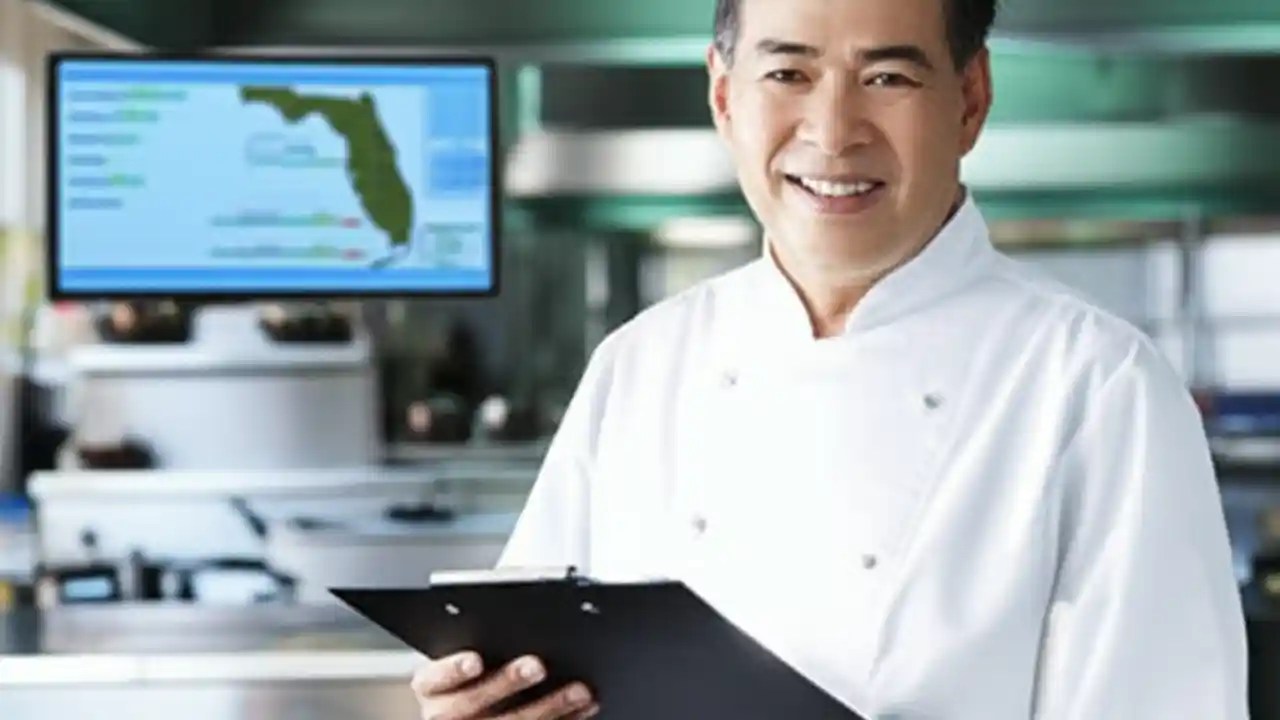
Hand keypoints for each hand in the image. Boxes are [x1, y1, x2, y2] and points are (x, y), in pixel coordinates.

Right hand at [411, 651, 598, 718]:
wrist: (466, 706)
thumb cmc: (468, 672)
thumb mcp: (461, 653)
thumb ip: (478, 638)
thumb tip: (512, 613)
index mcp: (430, 687)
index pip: (434, 678)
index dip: (453, 670)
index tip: (475, 660)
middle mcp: (445, 715)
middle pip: (474, 704)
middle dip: (507, 683)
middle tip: (536, 666)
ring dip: (549, 707)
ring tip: (577, 689)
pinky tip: (583, 707)